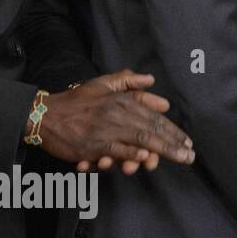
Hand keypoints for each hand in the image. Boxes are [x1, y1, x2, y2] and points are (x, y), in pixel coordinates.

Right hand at [38, 69, 194, 173]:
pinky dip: (131, 153)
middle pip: (152, 129)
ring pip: (140, 140)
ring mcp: (105, 130)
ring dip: (163, 151)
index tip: (187, 141)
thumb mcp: (100, 84)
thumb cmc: (74, 102)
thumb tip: (150, 79)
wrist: (45, 116)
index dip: (173, 130)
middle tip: (191, 155)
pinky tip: (145, 157)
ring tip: (179, 158)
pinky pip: (116, 149)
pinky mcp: (93, 145)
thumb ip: (126, 81)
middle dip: (175, 143)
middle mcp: (116, 113)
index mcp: (120, 100)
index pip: (153, 116)